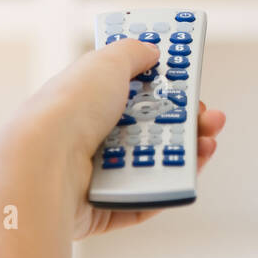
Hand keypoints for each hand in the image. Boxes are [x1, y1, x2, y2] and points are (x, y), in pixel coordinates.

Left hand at [0, 39, 224, 238]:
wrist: (47, 163)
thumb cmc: (68, 110)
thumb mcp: (106, 61)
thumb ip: (133, 52)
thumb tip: (151, 50)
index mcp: (87, 100)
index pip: (132, 89)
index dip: (164, 82)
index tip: (191, 77)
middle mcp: (91, 135)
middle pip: (151, 127)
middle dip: (187, 119)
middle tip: (211, 115)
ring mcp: (100, 173)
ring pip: (156, 161)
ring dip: (189, 149)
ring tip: (208, 139)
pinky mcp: (108, 206)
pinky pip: (150, 195)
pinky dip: (174, 182)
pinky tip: (192, 165)